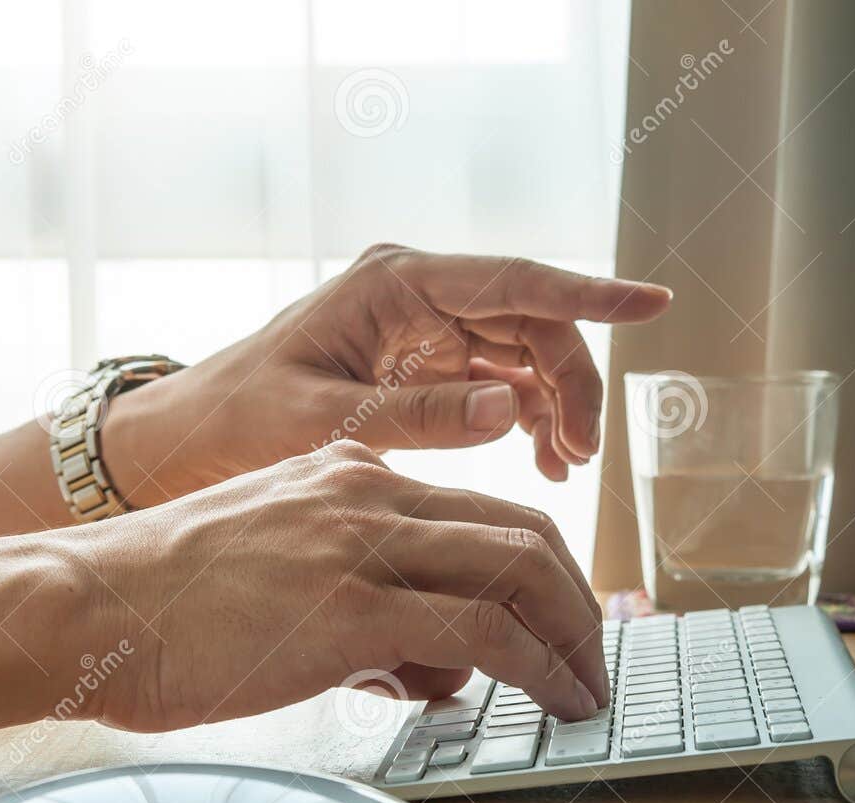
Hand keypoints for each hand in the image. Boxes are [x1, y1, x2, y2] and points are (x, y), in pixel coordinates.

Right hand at [82, 441, 608, 731]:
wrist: (81, 606)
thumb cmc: (161, 606)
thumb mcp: (278, 575)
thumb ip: (366, 605)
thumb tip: (439, 665)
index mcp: (350, 476)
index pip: (480, 513)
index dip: (542, 569)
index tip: (566, 616)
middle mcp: (368, 493)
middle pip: (521, 533)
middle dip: (576, 602)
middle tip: (595, 654)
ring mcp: (362, 544)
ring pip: (518, 571)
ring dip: (570, 637)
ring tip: (586, 689)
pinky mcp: (352, 607)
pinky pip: (483, 631)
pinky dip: (537, 666)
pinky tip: (554, 699)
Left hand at [108, 245, 671, 499]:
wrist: (201, 437)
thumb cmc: (244, 420)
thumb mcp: (322, 423)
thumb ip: (416, 417)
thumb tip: (508, 407)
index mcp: (394, 284)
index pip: (514, 281)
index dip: (590, 294)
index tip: (654, 303)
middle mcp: (420, 293)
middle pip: (533, 322)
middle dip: (571, 385)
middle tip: (580, 455)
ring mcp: (427, 325)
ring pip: (526, 352)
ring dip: (555, 406)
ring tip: (564, 470)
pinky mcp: (428, 360)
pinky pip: (501, 379)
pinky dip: (527, 417)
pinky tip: (539, 461)